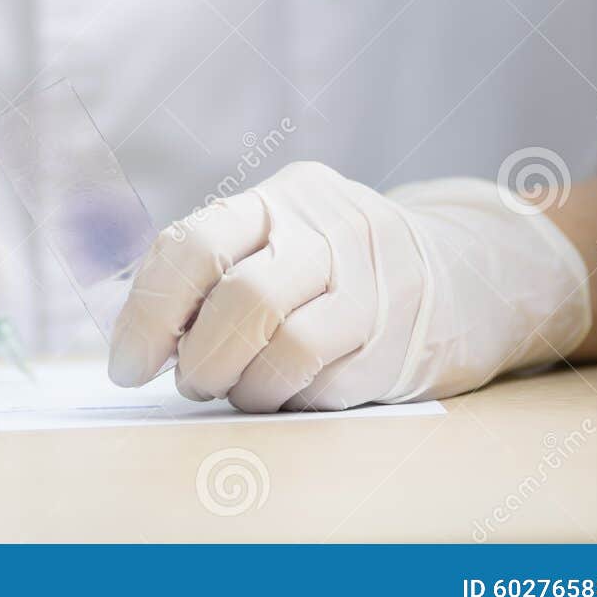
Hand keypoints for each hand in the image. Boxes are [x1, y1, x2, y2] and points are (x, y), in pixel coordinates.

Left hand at [106, 162, 589, 410]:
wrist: (469, 276)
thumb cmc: (342, 268)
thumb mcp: (285, 239)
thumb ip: (218, 272)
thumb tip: (142, 340)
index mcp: (283, 198)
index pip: (194, 243)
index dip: (147, 312)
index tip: (127, 363)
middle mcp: (331, 230)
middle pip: (239, 299)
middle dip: (197, 358)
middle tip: (188, 381)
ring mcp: (373, 285)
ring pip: (281, 347)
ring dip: (239, 385)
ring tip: (235, 387)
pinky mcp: (399, 342)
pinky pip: (321, 383)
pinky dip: (284, 398)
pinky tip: (284, 390)